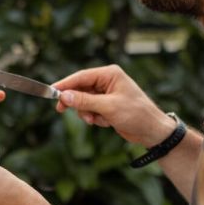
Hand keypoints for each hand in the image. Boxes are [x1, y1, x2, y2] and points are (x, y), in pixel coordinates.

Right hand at [52, 66, 175, 147]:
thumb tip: (64, 96)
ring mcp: (107, 94)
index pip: (81, 76)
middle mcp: (107, 81)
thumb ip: (85, 101)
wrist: (152, 131)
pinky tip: (105, 123)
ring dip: (86, 113)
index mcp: (110, 74)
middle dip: (76, 102)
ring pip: (83, 101)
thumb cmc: (136, 114)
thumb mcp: (108, 107)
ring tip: (95, 120)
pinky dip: (94, 117)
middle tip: (61, 110)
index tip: (51, 92)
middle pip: (80, 89)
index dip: (65, 84)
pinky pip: (91, 109)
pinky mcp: (107, 105)